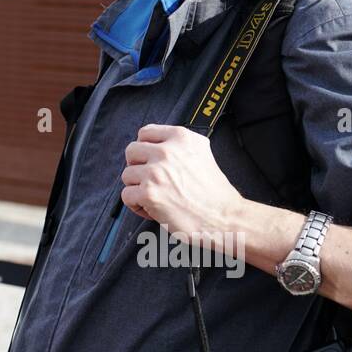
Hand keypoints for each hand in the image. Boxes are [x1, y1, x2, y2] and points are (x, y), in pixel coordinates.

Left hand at [121, 124, 245, 237]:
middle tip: (150, 180)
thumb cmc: (215, 192)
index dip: (145, 148)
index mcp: (181, 137)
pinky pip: (127, 196)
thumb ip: (179, 145)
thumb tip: (155, 144)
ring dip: (137, 188)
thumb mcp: (203, 153)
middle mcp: (167, 151)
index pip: (146, 132)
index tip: (149, 160)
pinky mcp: (149, 193)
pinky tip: (152, 209)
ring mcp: (156, 172)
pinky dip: (136, 206)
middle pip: (131, 151)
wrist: (225, 218)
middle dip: (137, 167)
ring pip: (127, 174)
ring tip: (155, 197)